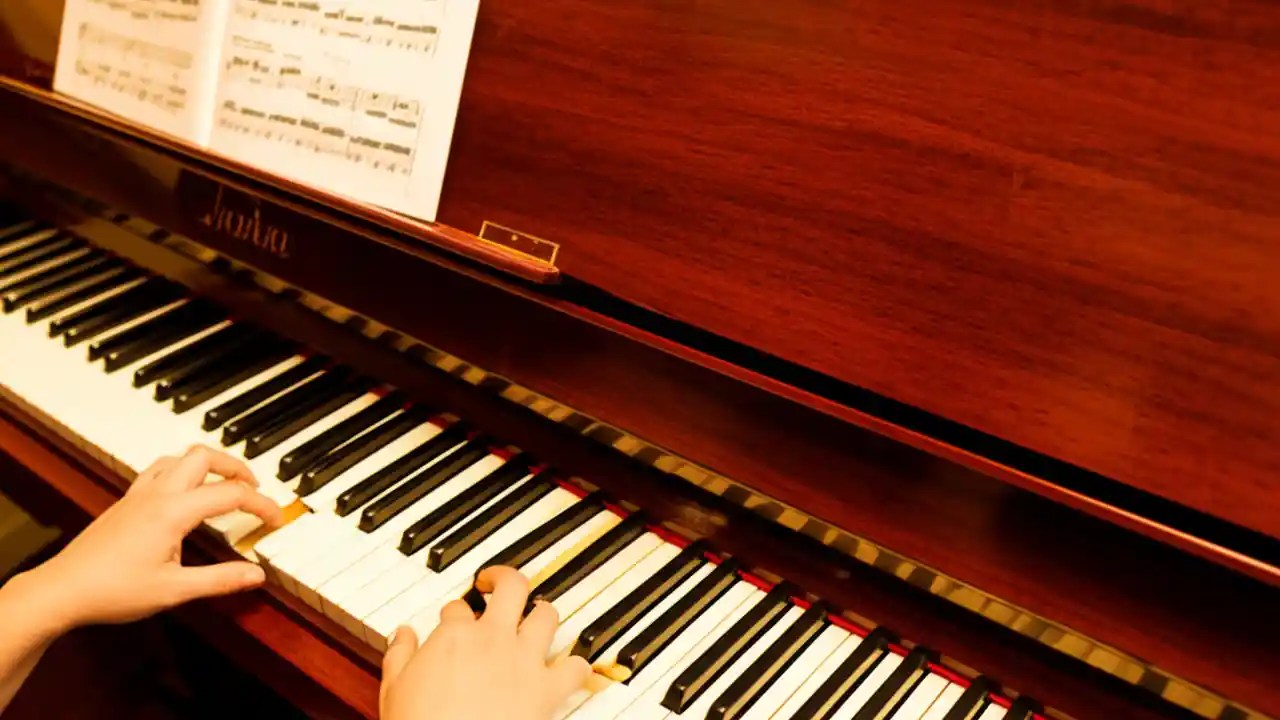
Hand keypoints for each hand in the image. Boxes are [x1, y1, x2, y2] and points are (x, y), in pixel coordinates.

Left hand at [21, 445, 282, 630]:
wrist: (62, 590)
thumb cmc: (112, 591)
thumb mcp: (174, 591)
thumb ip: (220, 580)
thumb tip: (256, 574)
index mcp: (173, 512)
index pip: (231, 494)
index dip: (262, 505)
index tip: (277, 519)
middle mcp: (157, 494)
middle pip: (205, 456)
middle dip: (237, 466)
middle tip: (255, 488)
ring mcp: (138, 495)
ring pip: (180, 457)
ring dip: (209, 463)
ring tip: (226, 482)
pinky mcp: (126, 502)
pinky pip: (159, 469)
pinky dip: (183, 471)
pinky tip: (186, 491)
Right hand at [380, 566, 590, 719]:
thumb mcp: (394, 688)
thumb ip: (399, 654)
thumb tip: (403, 633)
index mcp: (455, 635)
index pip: (458, 606)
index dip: (455, 611)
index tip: (454, 620)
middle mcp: (494, 638)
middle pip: (511, 586)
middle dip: (504, 578)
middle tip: (496, 582)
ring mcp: (524, 661)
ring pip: (548, 615)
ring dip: (543, 614)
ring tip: (536, 616)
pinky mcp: (548, 690)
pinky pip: (576, 667)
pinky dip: (575, 667)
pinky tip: (569, 669)